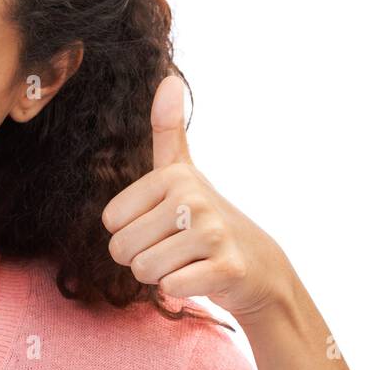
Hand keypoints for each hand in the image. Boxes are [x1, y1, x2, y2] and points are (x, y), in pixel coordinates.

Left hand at [101, 74, 292, 321]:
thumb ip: (168, 131)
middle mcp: (193, 198)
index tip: (162, 227)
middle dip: (142, 259)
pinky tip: (202, 277)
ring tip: (189, 261)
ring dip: (161, 275)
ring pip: (144, 271)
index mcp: (173, 176)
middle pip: (122, 249)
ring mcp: (213, 232)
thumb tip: (167, 78)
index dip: (130, 234)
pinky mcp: (226, 267)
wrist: (259, 266)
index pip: (111, 223)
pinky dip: (180, 290)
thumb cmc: (207, 220)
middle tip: (175, 250)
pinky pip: (171, 287)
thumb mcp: (184, 172)